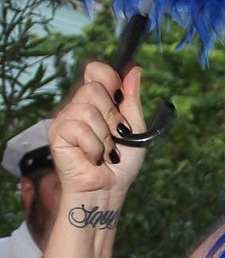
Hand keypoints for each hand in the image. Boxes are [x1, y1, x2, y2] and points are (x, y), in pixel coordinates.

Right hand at [48, 60, 149, 203]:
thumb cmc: (121, 162)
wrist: (109, 188)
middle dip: (111, 115)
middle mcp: (78, 106)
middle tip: (116, 135)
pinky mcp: (56, 134)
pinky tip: (92, 157)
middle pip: (92, 88)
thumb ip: (131, 98)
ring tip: (105, 151)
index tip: (119, 97)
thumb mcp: (134, 126)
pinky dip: (94, 146)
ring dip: (104, 136)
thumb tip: (135, 69)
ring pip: (86, 109)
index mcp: (96, 101)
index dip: (109, 78)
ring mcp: (65, 119)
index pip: (95, 70)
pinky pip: (78, 128)